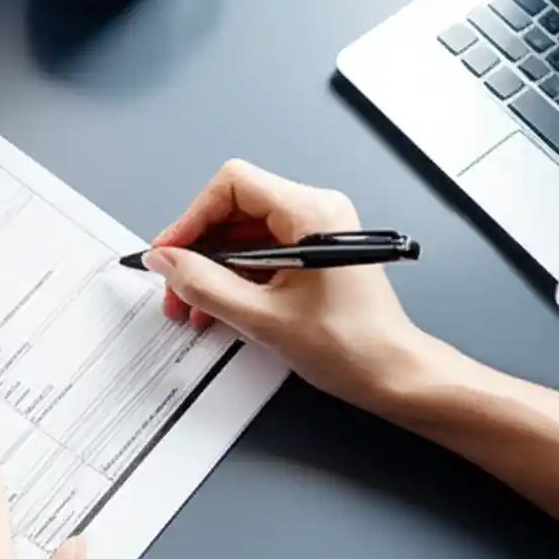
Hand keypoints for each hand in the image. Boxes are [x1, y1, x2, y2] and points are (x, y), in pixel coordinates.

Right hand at [144, 159, 459, 411]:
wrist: (392, 372)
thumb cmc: (350, 346)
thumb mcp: (263, 317)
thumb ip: (205, 284)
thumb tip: (166, 261)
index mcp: (310, 212)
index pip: (233, 185)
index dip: (192, 217)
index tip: (170, 252)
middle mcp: (316, 211)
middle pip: (235, 208)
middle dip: (198, 249)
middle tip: (174, 287)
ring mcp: (316, 230)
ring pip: (244, 232)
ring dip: (213, 267)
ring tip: (191, 306)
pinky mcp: (315, 252)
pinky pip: (262, 250)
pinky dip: (236, 275)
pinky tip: (218, 306)